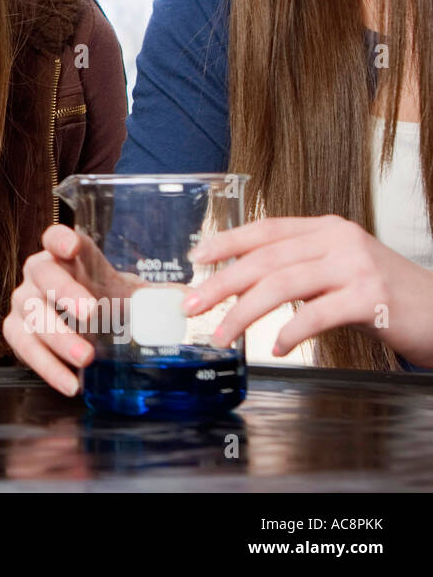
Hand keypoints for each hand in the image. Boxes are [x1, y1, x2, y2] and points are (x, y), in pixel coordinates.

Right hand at [2, 224, 140, 396]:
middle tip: (92, 313)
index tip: (71, 247)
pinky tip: (70, 383)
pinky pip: (23, 347)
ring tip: (86, 360)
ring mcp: (23, 301)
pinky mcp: (15, 329)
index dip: (60, 240)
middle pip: (43, 275)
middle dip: (65, 292)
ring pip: (31, 315)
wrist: (79, 322)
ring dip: (58, 338)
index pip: (55, 237)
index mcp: (64, 255)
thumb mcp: (128, 294)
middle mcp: (38, 272)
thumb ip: (157, 297)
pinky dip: (46, 367)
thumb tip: (193, 302)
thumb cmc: (102, 299)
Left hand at [186, 214, 432, 368]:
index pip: (265, 229)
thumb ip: (297, 270)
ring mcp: (356, 266)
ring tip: (222, 335)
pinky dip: (290, 332)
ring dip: (243, 313)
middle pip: (265, 259)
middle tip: (192, 306)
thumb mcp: (338, 271)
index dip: (226, 242)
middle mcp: (338, 240)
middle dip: (221, 284)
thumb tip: (239, 288)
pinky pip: (316, 314)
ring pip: (282, 284)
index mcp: (325, 229)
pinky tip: (275, 347)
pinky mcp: (371, 297)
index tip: (195, 259)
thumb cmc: (385, 297)